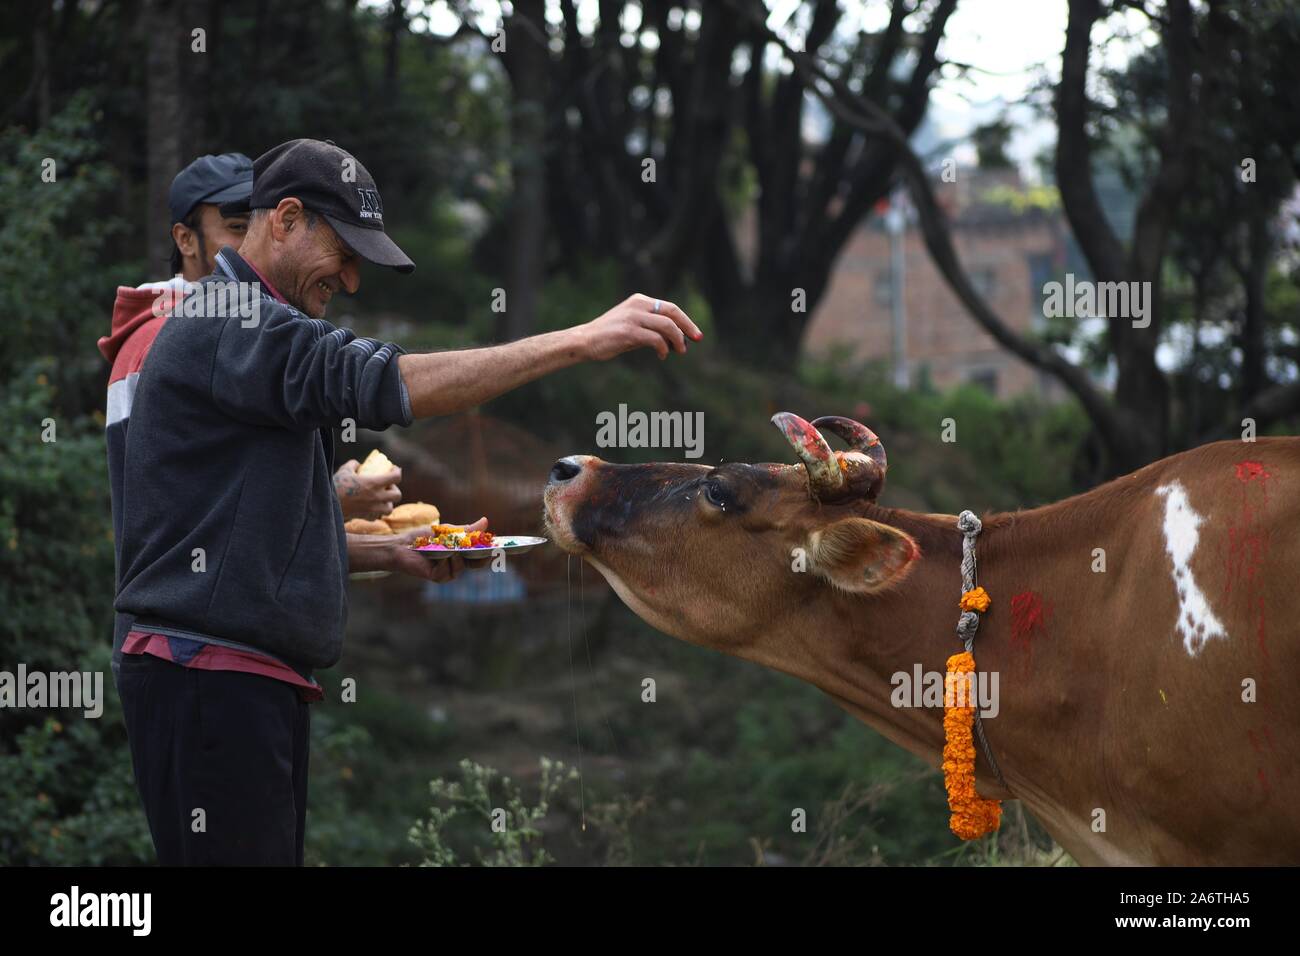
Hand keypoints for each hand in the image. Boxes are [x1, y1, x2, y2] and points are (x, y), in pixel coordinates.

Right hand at [334, 459, 401, 519]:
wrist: (327, 505)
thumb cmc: (336, 486)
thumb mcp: (344, 470)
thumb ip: (353, 465)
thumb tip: (358, 464)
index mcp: (374, 484)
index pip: (396, 477)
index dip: (397, 471)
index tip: (393, 469)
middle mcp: (377, 497)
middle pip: (398, 495)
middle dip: (394, 489)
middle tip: (386, 486)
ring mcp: (372, 509)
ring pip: (390, 509)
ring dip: (388, 503)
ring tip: (380, 498)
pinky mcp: (366, 516)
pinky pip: (377, 516)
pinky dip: (376, 512)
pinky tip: (370, 507)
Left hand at [387, 517, 491, 581]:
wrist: (401, 545)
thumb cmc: (423, 538)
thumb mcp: (447, 530)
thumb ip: (466, 530)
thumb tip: (486, 521)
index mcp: (461, 553)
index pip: (480, 554)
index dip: (490, 550)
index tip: (498, 544)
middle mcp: (457, 564)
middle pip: (476, 563)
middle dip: (481, 556)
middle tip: (486, 548)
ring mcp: (448, 572)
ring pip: (461, 566)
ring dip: (458, 555)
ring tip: (452, 547)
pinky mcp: (437, 576)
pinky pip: (447, 571)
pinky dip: (446, 562)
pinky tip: (441, 555)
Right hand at [579, 293, 701, 361]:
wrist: (585, 341)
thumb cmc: (610, 336)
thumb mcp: (633, 327)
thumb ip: (652, 328)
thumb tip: (677, 339)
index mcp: (639, 300)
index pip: (670, 308)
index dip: (686, 321)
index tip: (695, 335)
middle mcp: (638, 305)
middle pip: (672, 313)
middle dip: (687, 327)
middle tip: (696, 340)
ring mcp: (633, 317)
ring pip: (667, 326)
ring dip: (677, 340)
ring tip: (679, 351)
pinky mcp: (629, 332)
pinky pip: (656, 339)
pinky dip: (664, 348)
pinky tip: (662, 355)